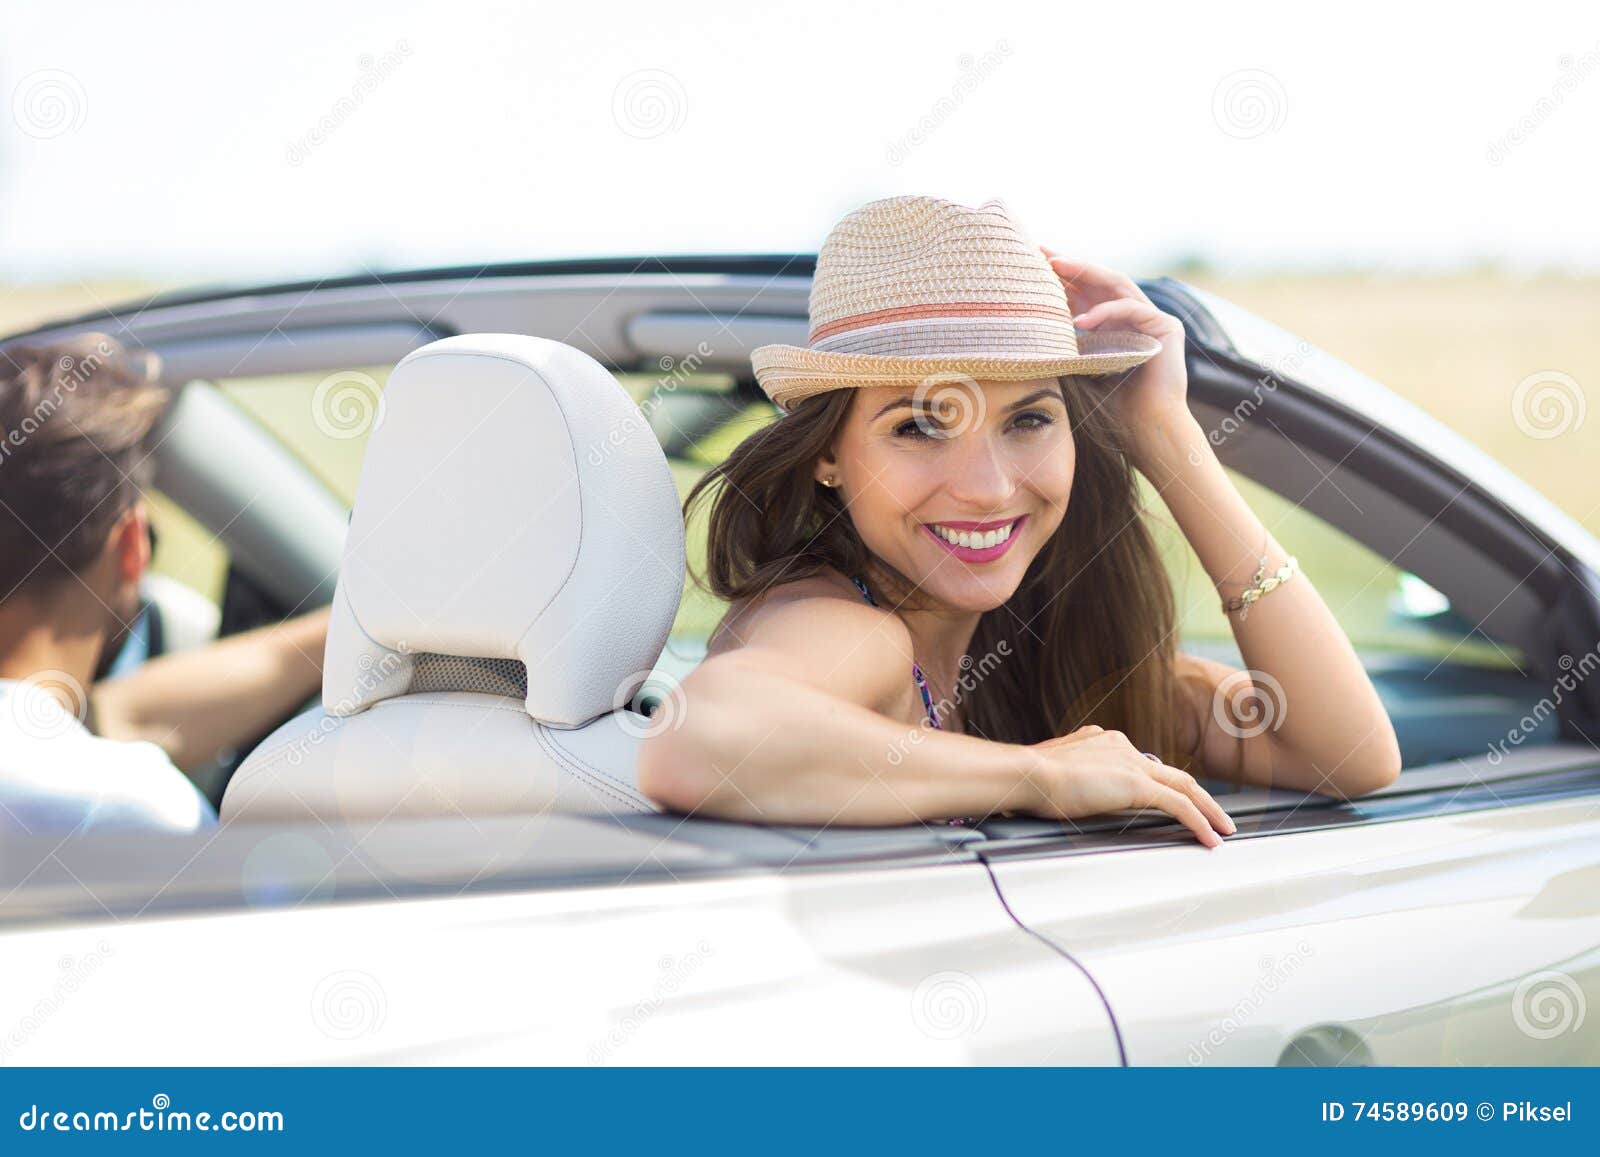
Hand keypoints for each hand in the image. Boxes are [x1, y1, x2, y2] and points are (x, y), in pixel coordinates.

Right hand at [1022, 724, 1234, 847]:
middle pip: (1173, 774)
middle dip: (1200, 797)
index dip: (1164, 784)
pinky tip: (1209, 839)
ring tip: (1223, 830)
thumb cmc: (1030, 779)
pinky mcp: (1135, 784)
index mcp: (1105, 741)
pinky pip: (1179, 805)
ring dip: (1209, 810)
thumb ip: (1072, 774)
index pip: (1145, 765)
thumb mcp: (1055, 772)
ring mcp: (1131, 763)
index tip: (1175, 800)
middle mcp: (1123, 746)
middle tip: (1218, 816)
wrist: (1026, 774)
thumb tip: (1066, 787)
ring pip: (1185, 787)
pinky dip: (1199, 822)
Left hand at [1041, 247, 1191, 456]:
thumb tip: (1024, 327)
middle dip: (1070, 266)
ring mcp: (1152, 319)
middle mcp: (1133, 316)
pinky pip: (1131, 309)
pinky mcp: (1167, 327)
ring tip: (1056, 268)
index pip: (1084, 293)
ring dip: (1085, 274)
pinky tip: (1079, 322)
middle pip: (1099, 281)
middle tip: (1041, 252)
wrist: (1145, 432)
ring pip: (1116, 284)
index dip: (1060, 278)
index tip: (1030, 263)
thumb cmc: (1111, 409)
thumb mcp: (1078, 368)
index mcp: (1112, 325)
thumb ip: (1064, 345)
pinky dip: (1105, 313)